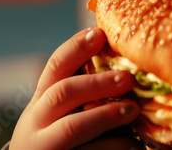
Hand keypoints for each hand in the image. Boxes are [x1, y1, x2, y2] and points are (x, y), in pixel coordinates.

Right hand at [11, 27, 140, 149]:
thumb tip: (125, 64)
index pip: (55, 67)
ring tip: (134, 111)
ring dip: (107, 116)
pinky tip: (132, 144)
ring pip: (73, 127)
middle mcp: (36, 123)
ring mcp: (44, 147)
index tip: (99, 33)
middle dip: (97, 83)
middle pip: (63, 93)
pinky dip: (113, 147)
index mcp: (41, 103)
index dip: (76, 48)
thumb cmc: (59, 141)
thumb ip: (82, 94)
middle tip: (128, 78)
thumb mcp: (60, 116)